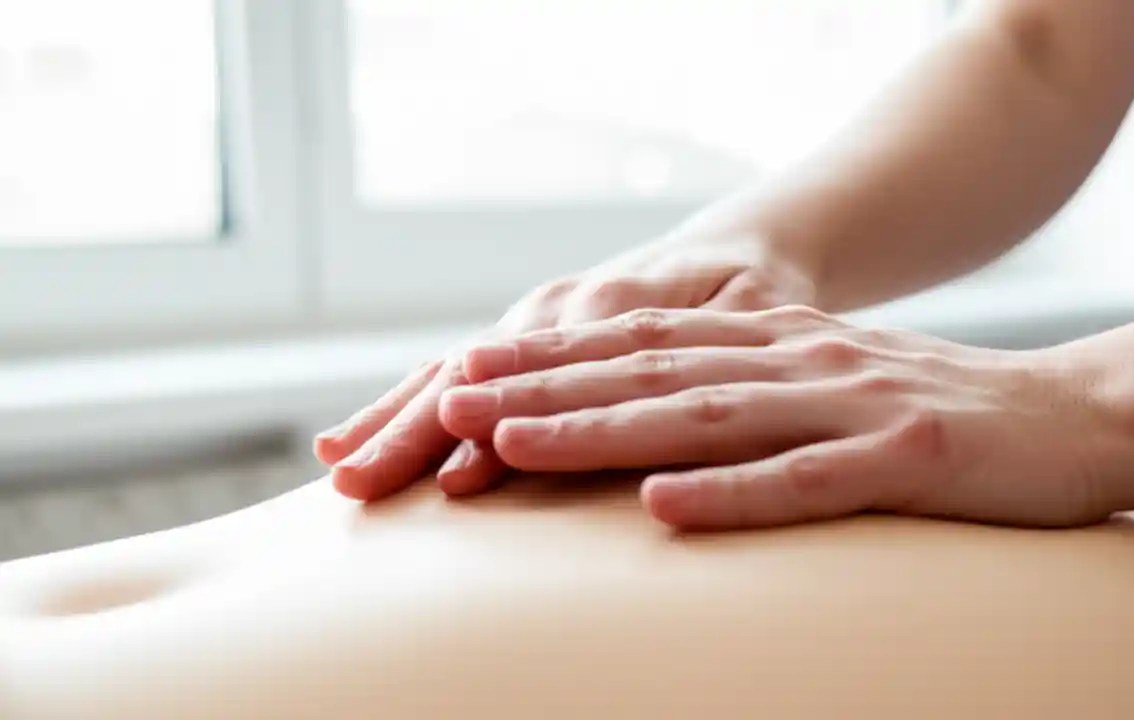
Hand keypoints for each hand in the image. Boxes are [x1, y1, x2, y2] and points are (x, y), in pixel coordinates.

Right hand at [313, 231, 816, 500]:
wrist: (736, 248)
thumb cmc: (759, 288)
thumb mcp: (765, 305)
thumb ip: (731, 332)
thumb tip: (699, 366)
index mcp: (625, 302)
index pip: (553, 371)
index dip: (509, 424)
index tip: (462, 477)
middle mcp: (567, 304)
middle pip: (481, 370)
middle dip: (419, 428)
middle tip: (362, 482)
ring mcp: (538, 316)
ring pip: (451, 367)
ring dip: (394, 417)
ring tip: (338, 465)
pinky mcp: (525, 331)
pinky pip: (452, 367)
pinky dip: (399, 402)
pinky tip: (347, 437)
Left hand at [438, 306, 1116, 528]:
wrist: (1070, 417)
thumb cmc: (934, 414)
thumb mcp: (829, 385)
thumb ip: (749, 391)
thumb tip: (654, 422)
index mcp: (777, 340)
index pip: (642, 342)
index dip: (549, 355)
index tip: (464, 372)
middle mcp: (800, 359)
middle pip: (649, 370)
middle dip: (544, 387)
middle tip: (453, 403)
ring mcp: (850, 405)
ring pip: (706, 415)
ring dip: (605, 431)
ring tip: (518, 447)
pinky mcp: (905, 462)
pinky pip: (805, 481)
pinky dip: (730, 493)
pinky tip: (664, 506)